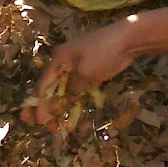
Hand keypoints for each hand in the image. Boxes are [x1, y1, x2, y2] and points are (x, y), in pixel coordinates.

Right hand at [21, 21, 135, 127]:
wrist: (127, 40)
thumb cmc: (103, 52)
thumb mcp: (85, 71)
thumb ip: (74, 88)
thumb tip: (67, 99)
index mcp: (58, 60)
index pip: (44, 85)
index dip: (40, 104)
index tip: (40, 122)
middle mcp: (63, 64)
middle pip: (51, 89)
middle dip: (46, 108)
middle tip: (44, 126)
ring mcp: (77, 68)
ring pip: (63, 91)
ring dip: (60, 107)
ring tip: (57, 125)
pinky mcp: (89, 72)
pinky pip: (77, 90)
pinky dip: (74, 102)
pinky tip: (72, 114)